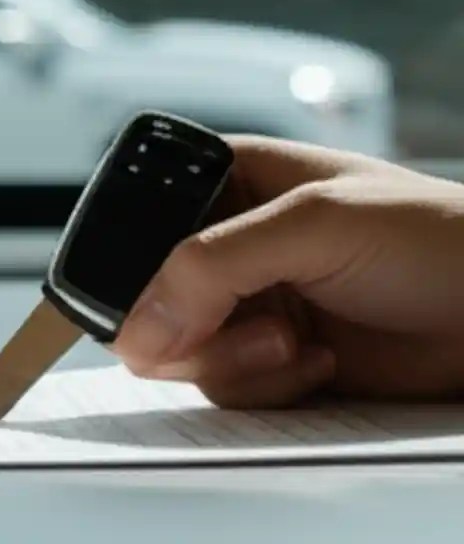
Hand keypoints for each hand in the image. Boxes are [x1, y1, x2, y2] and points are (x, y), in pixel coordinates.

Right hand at [113, 135, 463, 406]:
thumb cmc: (434, 239)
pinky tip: (321, 364)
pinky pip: (226, 388)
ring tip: (299, 345)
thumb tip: (137, 327)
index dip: (138, 274)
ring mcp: (247, 304)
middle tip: (253, 327)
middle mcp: (228, 245)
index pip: (137, 228)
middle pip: (149, 304)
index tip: (167, 309)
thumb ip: (211, 266)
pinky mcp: (272, 359)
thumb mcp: (312, 226)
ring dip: (238, 362)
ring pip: (182, 353)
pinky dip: (268, 387)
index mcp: (226, 183)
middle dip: (194, 330)